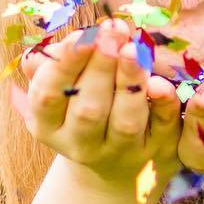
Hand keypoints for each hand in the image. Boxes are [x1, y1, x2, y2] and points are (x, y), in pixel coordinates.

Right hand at [15, 18, 182, 196]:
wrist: (114, 169)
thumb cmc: (80, 112)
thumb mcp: (57, 95)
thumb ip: (47, 69)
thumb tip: (39, 52)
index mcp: (49, 127)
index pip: (48, 96)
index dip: (63, 65)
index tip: (82, 35)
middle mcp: (82, 145)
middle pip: (87, 109)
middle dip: (99, 67)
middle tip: (111, 34)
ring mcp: (122, 152)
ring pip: (125, 121)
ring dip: (128, 83)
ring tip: (132, 49)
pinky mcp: (158, 150)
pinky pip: (163, 128)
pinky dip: (163, 105)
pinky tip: (161, 82)